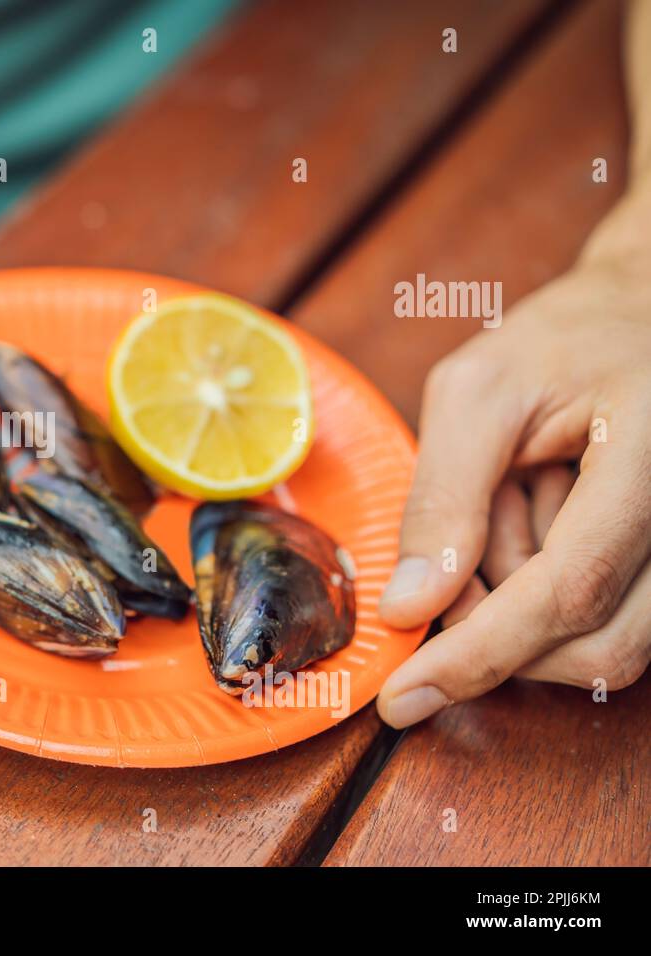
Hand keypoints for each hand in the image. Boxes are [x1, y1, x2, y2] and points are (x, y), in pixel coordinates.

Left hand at [375, 194, 650, 726]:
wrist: (647, 318)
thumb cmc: (564, 340)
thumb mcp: (478, 392)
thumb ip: (442, 498)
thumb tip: (408, 608)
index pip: (569, 591)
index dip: (479, 654)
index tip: (401, 696)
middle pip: (597, 645)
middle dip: (499, 628)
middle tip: (460, 543)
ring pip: (606, 646)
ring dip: (524, 607)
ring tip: (511, 506)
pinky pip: (616, 622)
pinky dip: (549, 596)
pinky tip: (539, 523)